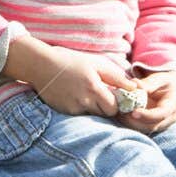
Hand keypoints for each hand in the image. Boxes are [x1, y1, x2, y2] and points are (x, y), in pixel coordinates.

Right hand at [5, 39, 131, 116]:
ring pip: (93, 114)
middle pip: (105, 114)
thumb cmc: (70, 61)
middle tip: (102, 93)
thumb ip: (116, 77)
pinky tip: (74, 95)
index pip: (114, 108)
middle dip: (107, 106)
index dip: (117, 103)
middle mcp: (83, 101)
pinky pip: (80, 114)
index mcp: (93, 88)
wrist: (41, 65)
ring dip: (94, 107)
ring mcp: (72, 108)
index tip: (115, 95)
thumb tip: (135, 88)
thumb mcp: (96, 64)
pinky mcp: (64, 111)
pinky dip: (81, 107)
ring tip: (86, 92)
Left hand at [122, 71, 175, 133]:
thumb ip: (148, 83)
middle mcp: (168, 119)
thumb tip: (134, 85)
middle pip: (151, 126)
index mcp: (173, 106)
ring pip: (143, 129)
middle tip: (120, 111)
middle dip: (134, 121)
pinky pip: (139, 128)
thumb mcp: (159, 79)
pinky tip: (119, 114)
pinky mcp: (151, 126)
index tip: (133, 112)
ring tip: (118, 112)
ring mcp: (160, 125)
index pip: (161, 114)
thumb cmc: (164, 83)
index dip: (147, 116)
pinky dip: (128, 122)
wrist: (171, 90)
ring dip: (129, 123)